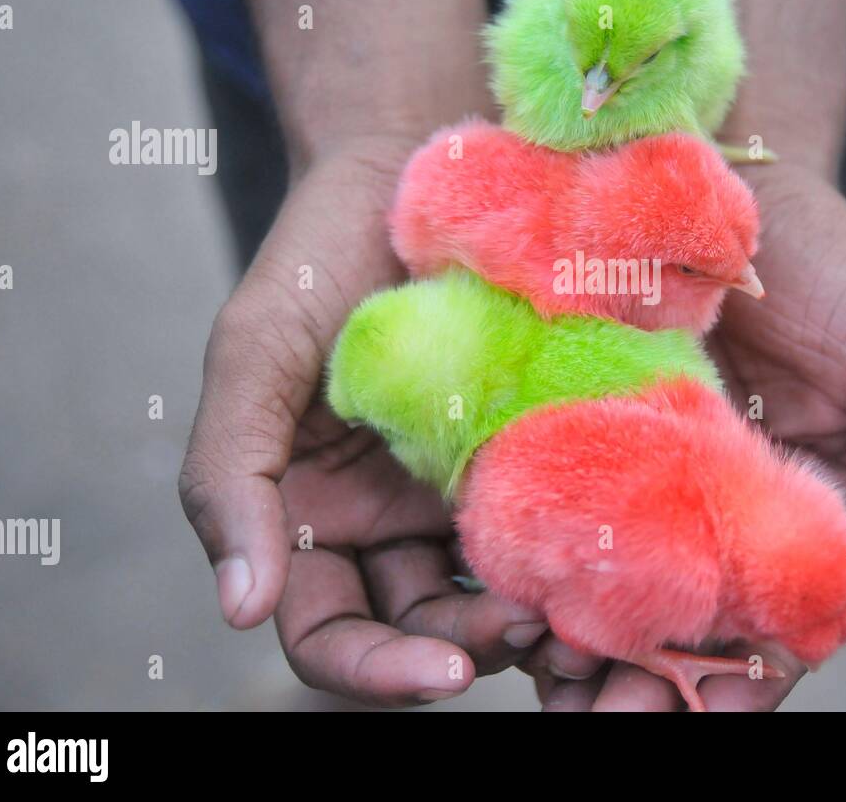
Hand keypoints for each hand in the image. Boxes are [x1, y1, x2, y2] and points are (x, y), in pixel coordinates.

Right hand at [178, 139, 545, 705]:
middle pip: (424, 629)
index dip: (377, 671)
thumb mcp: (253, 353)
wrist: (413, 173)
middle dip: (474, 649)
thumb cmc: (317, 257)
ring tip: (588, 616)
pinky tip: (616, 557)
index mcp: (311, 515)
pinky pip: (558, 525)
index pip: (330, 633)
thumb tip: (237, 606)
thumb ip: (228, 476)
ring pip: (498, 592)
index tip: (443, 671)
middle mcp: (389, 520)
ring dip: (538, 620)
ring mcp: (467, 489)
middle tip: (536, 631)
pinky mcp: (537, 450)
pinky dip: (581, 556)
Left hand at [529, 162, 845, 710]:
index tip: (721, 710)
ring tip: (539, 669)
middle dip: (646, 683)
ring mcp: (626, 471)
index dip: (753, 677)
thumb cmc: (822, 255)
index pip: (778, 621)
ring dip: (573, 644)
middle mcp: (709, 503)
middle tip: (606, 715)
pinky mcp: (556, 432)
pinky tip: (496, 595)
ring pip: (600, 587)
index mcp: (798, 506)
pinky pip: (537, 519)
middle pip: (678, 624)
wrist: (710, 156)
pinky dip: (521, 565)